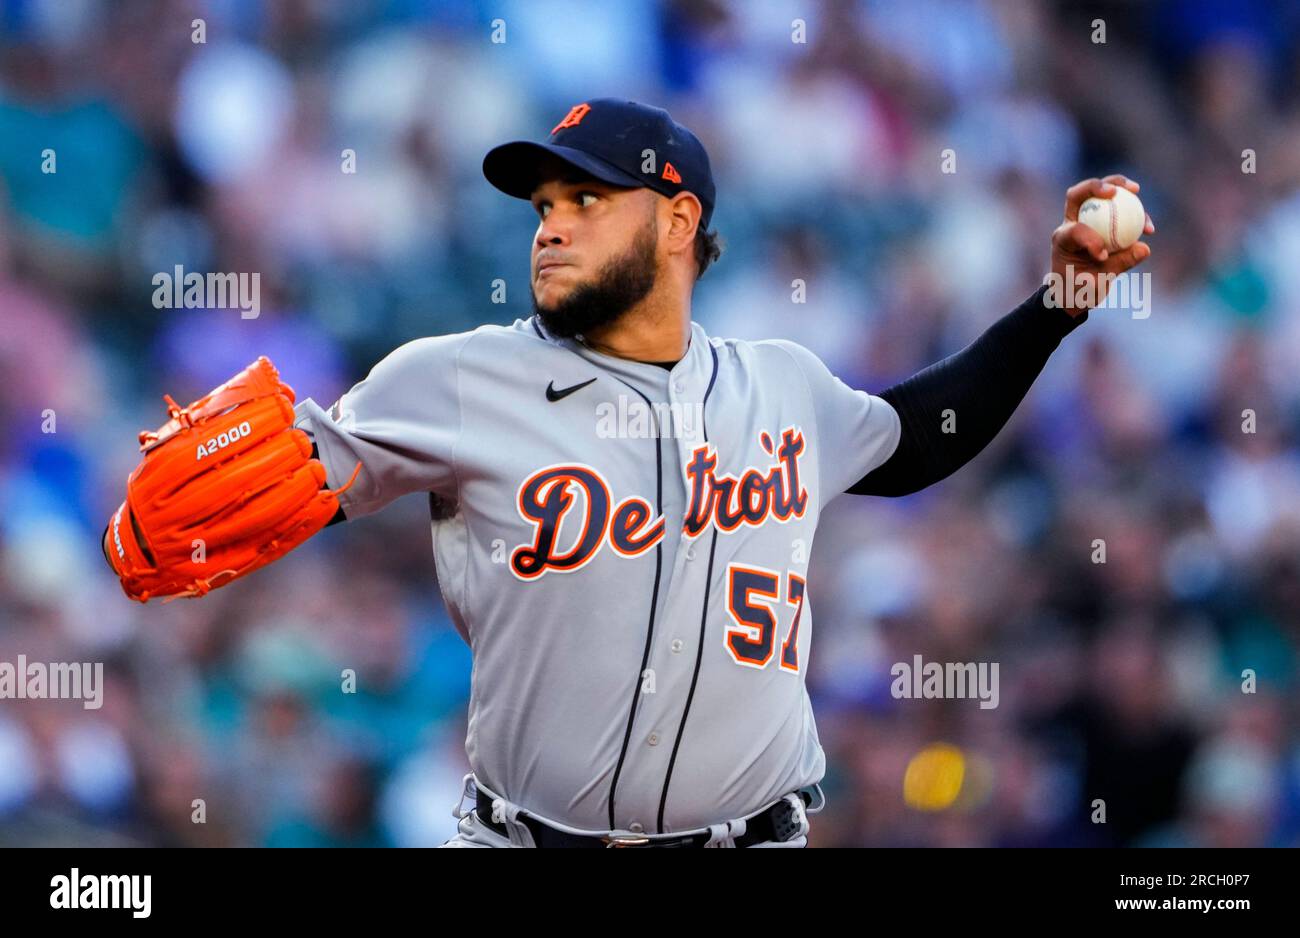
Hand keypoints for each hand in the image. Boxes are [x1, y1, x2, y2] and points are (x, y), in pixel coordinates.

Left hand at [1048, 175, 1154, 316]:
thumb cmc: (1078, 291)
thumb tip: (1145, 247)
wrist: (1074, 292)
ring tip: (1136, 190)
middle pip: (1079, 195)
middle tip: (1115, 191)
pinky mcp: (1101, 221)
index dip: (1091, 239)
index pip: (1075, 229)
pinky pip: (1117, 209)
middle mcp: (1071, 224)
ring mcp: (1085, 220)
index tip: (1103, 256)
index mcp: (1063, 240)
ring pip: (1098, 194)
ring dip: (1118, 187)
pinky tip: (1149, 227)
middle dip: (1095, 186)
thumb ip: (1118, 265)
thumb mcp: (1094, 285)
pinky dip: (1133, 211)